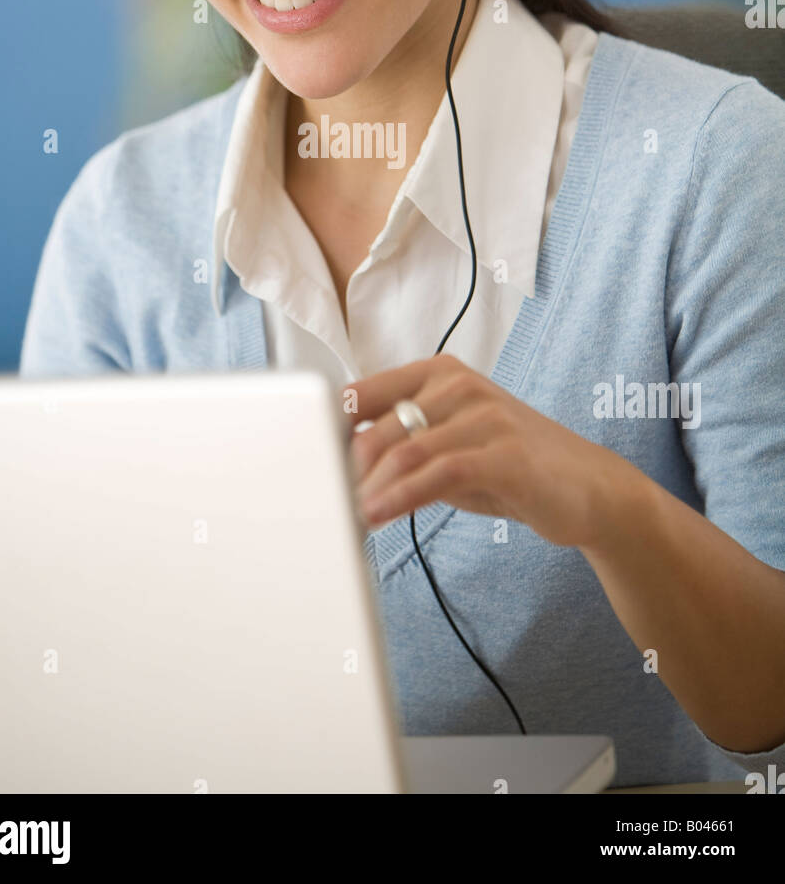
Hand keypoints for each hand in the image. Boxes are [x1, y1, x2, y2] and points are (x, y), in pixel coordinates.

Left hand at [346, 353, 637, 551]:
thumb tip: (337, 461)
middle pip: (377, 425)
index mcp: (439, 373)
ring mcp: (484, 414)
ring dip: (365, 487)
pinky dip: (399, 497)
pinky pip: (437, 472)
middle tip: (320, 503)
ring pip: (403, 448)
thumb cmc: (511, 466)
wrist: (588, 488)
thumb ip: (401, 443)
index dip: (325, 431)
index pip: (362, 393)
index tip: (301, 464)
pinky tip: (376, 516)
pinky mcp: (503, 452)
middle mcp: (459, 383)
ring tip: (342, 516)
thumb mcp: (449, 445)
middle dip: (342, 470)